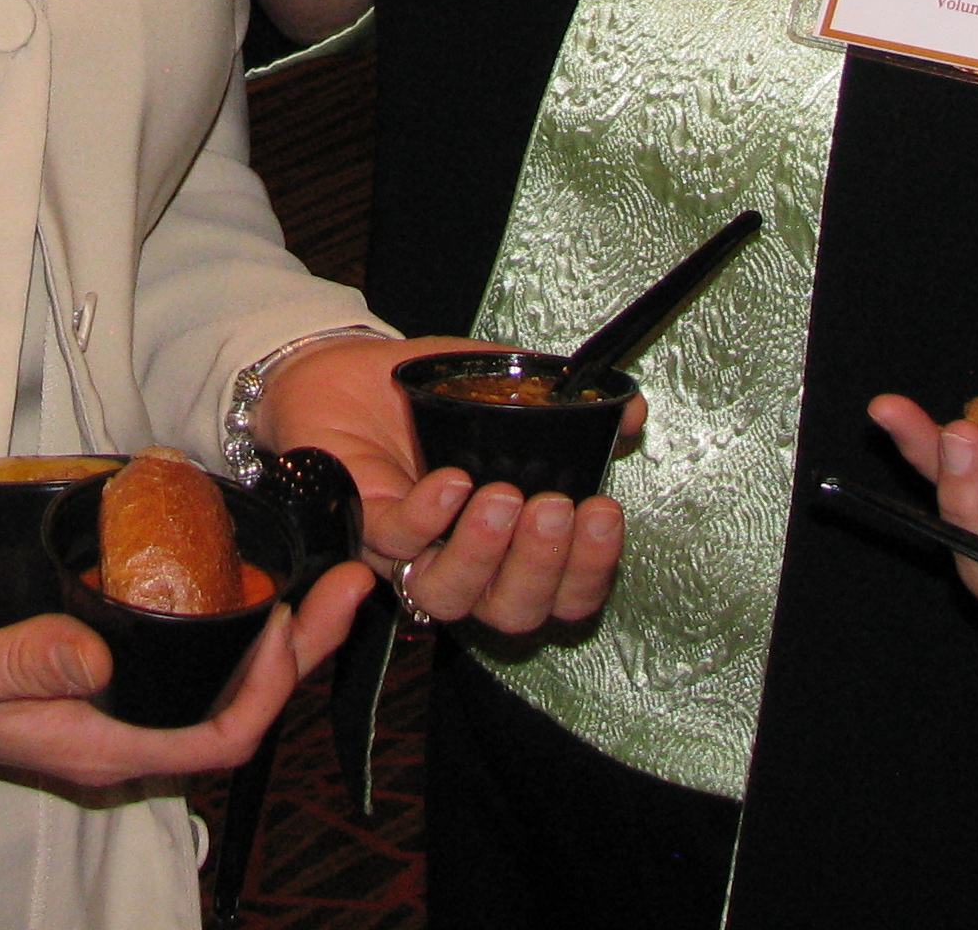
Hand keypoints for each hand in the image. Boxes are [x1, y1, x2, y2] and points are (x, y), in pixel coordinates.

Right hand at [0, 566, 371, 786]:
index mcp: (92, 742)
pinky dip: (219, 615)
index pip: (215, 736)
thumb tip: (102, 655)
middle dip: (299, 651)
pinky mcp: (88, 664)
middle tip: (348, 579)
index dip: (268, 688)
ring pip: (211, 677)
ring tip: (314, 569)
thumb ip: (24, 662)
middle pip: (232, 704)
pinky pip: (177, 652)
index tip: (295, 620)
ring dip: (270, 630)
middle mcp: (110, 729)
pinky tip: (232, 569)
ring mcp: (101, 698)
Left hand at [256, 331, 630, 635]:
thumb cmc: (431, 390)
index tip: (605, 512)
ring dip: (483, 556)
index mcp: (508, 543)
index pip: (561, 593)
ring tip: (503, 500)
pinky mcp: (361, 524)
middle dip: (542, 567)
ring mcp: (408, 552)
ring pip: (448, 597)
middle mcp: (461, 563)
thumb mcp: (507, 386)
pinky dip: (426, 518)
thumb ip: (567, 403)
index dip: (589, 570)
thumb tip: (633, 414)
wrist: (344, 365)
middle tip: (553, 507)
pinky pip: (394, 541)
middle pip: (511, 612)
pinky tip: (451, 482)